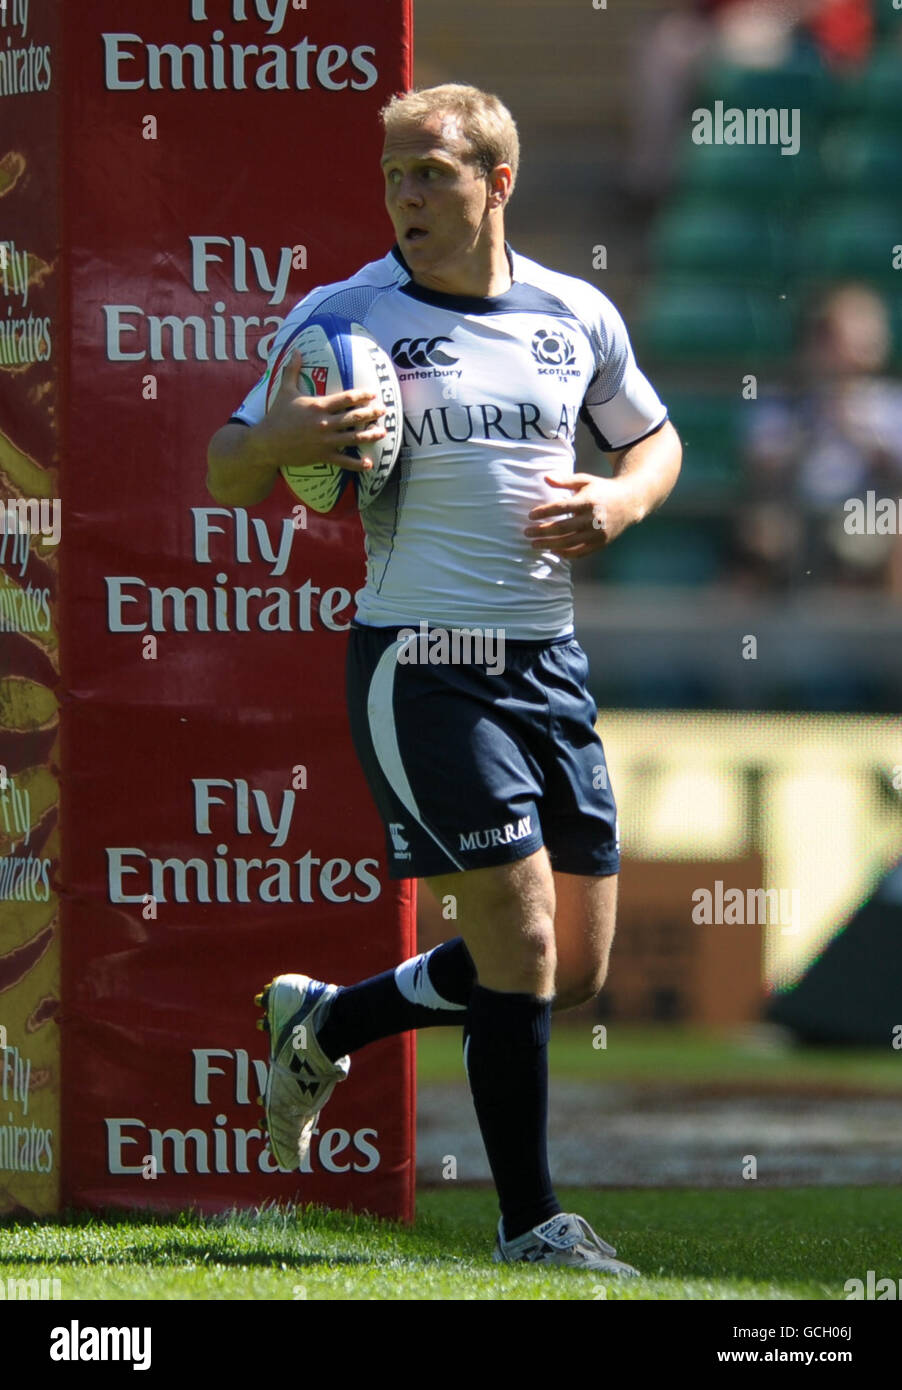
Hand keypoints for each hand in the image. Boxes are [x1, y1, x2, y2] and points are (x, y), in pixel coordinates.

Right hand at [255, 349, 387, 473]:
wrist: (267, 443)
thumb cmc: (276, 416)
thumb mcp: (285, 391)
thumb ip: (292, 370)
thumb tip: (295, 350)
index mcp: (318, 406)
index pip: (345, 398)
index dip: (361, 395)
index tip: (373, 393)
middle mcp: (324, 423)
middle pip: (353, 417)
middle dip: (370, 413)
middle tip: (383, 410)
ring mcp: (325, 440)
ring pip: (352, 438)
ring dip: (369, 435)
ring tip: (383, 432)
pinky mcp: (322, 455)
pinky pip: (343, 461)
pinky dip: (356, 463)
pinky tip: (369, 463)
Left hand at [524, 473, 641, 558]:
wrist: (630, 502)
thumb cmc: (602, 489)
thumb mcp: (585, 480)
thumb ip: (565, 480)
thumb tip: (545, 478)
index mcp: (588, 500)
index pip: (561, 508)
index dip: (544, 512)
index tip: (530, 516)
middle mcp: (593, 518)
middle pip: (562, 528)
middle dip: (542, 531)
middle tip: (526, 532)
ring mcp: (598, 533)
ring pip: (569, 542)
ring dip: (549, 544)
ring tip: (534, 544)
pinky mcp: (601, 543)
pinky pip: (580, 552)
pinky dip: (566, 553)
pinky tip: (553, 550)